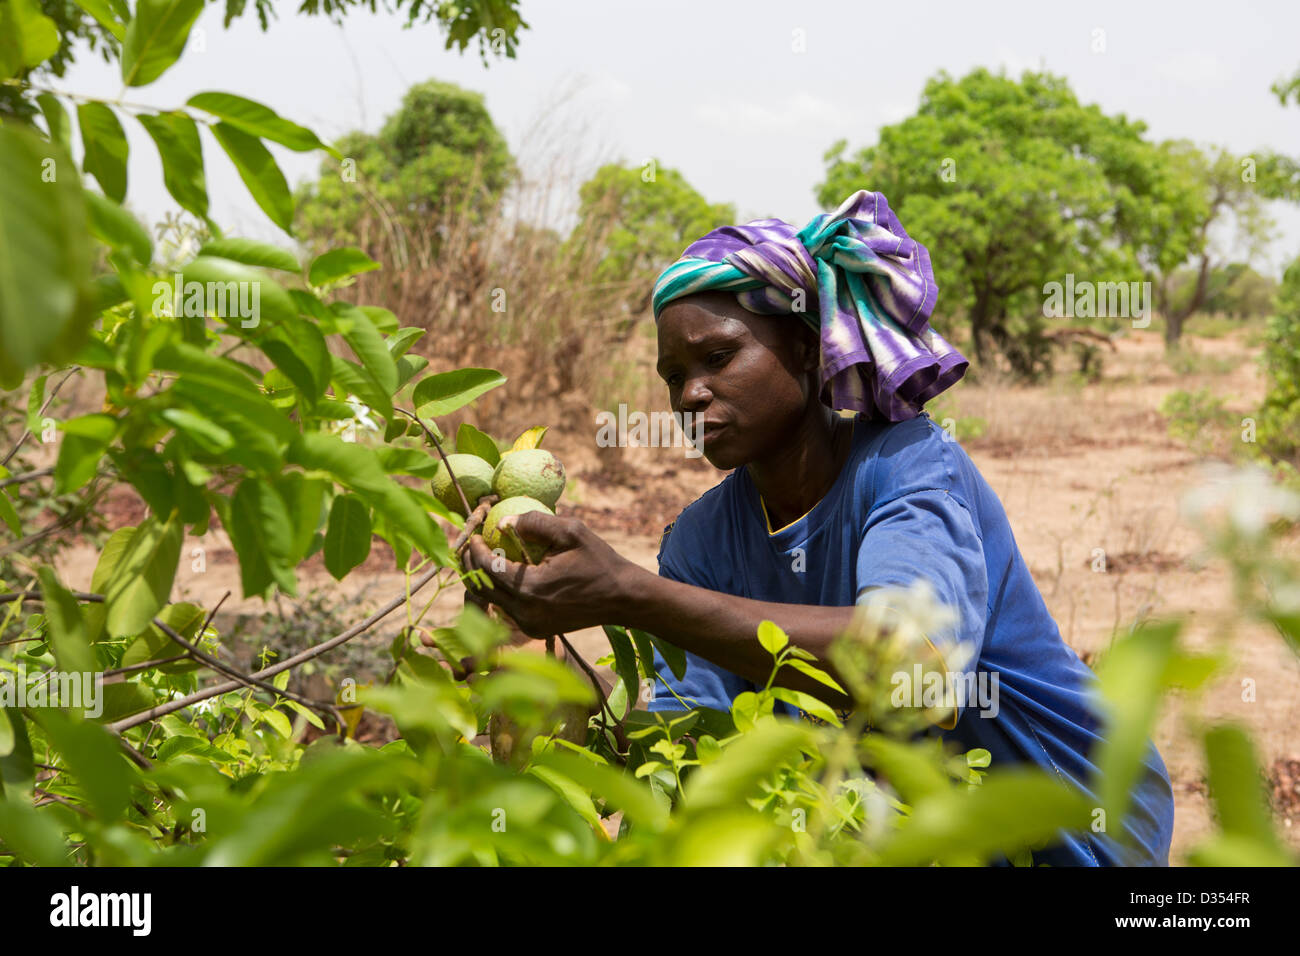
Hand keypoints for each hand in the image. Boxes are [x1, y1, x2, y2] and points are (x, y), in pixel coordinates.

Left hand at [461, 511, 636, 638]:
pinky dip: (499, 591)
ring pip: (490, 601)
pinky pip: (506, 609)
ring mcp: (530, 625)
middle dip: (471, 564)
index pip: (487, 567)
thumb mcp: (572, 532)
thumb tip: (503, 522)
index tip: (476, 532)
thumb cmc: (599, 562)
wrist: (623, 598)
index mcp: (531, 588)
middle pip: (481, 587)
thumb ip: (535, 523)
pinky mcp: (536, 630)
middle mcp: (525, 612)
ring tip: (483, 557)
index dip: (476, 548)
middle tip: (470, 544)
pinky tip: (503, 573)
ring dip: (483, 578)